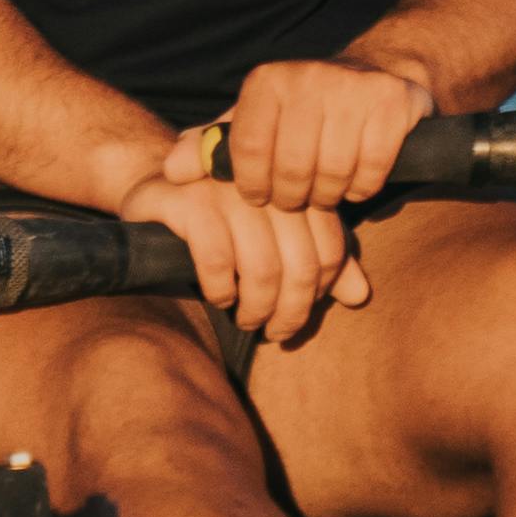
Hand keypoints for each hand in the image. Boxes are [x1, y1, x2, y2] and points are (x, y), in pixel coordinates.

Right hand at [123, 151, 365, 351]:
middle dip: (291, 312)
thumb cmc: (223, 218)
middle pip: (300, 264)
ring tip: (247, 321)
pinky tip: (219, 297)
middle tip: (275, 332)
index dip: (320, 292)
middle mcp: (268, 184)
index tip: (300, 312)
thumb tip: (360, 294)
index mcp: (297, 187)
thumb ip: (316, 258)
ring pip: (262, 268)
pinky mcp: (186, 200)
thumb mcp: (274, 235)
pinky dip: (221, 290)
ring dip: (256, 309)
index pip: (329, 249)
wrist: (155, 184)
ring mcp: (226, 190)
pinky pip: (216, 260)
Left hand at [218, 52, 433, 214]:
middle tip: (298, 199)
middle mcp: (307, 76)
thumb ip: (213, 148)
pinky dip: (363, 187)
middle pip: (292, 171)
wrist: (378, 72)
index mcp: (267, 81)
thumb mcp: (256, 122)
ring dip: (330, 196)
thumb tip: (171, 172)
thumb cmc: (305, 111)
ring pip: (332, 175)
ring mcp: (353, 88)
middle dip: (294, 198)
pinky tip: (357, 177)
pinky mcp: (392, 103)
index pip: (248, 154)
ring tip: (326, 189)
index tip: (262, 197)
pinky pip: (370, 172)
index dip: (253, 188)